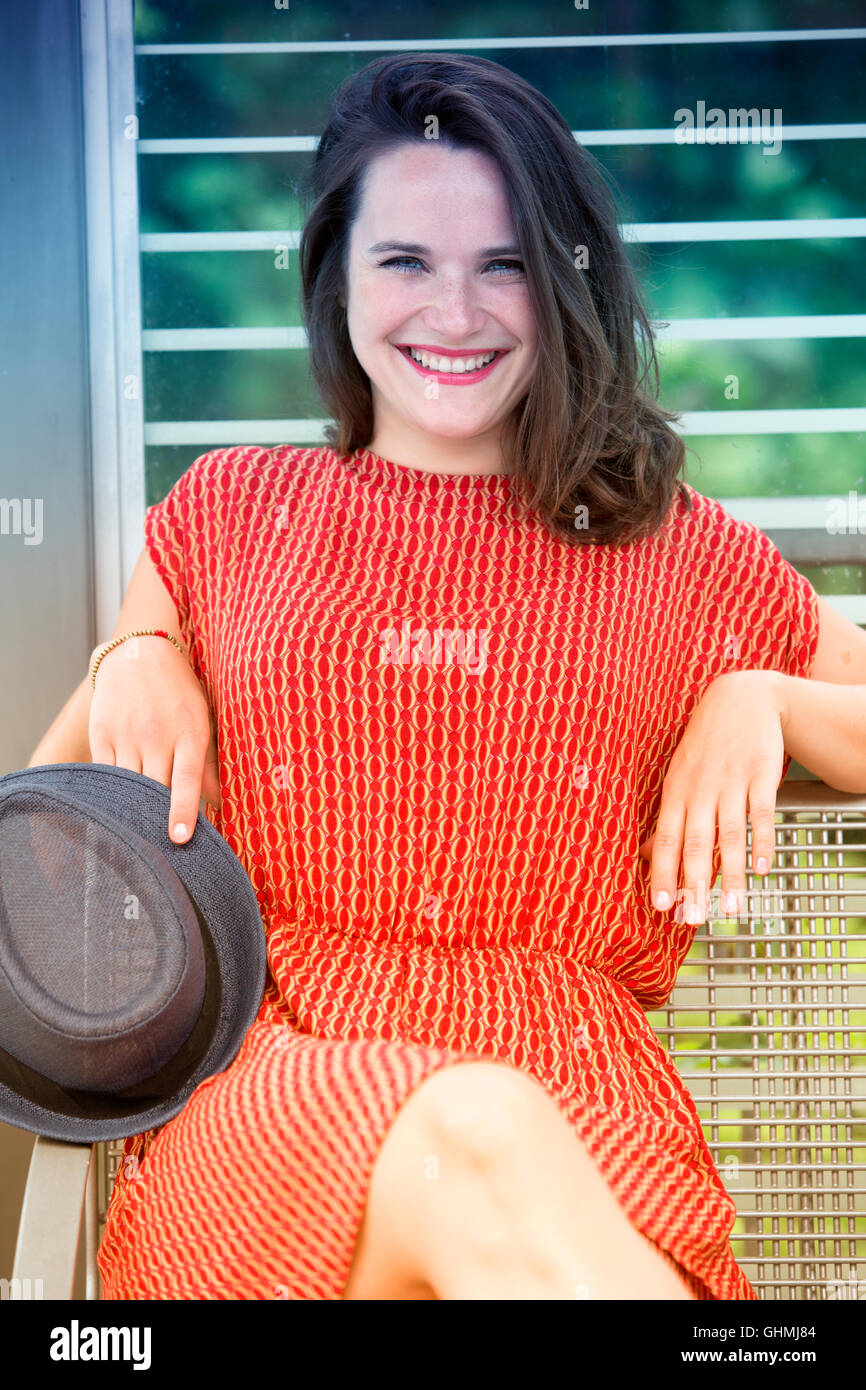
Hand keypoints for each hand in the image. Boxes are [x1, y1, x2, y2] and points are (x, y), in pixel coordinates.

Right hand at [88, 636, 220, 843]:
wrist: (138, 654)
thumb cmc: (178, 692)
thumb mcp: (202, 720)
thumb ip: (207, 763)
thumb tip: (218, 803)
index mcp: (189, 731)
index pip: (186, 779)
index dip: (184, 811)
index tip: (180, 839)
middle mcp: (157, 734)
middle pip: (155, 788)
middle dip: (158, 816)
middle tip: (163, 844)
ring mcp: (127, 734)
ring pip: (129, 784)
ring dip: (135, 806)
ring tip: (141, 827)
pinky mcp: (102, 734)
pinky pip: (107, 773)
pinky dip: (113, 790)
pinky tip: (119, 803)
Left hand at [638, 670, 787, 923]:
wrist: (741, 698)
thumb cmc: (704, 746)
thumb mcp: (677, 777)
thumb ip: (667, 819)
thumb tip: (645, 857)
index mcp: (676, 792)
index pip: (666, 840)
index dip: (663, 873)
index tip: (661, 907)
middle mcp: (700, 789)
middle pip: (696, 843)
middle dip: (694, 884)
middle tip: (693, 920)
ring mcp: (732, 781)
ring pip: (729, 835)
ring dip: (732, 875)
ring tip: (733, 910)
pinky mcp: (761, 774)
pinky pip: (761, 813)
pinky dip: (762, 842)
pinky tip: (763, 870)